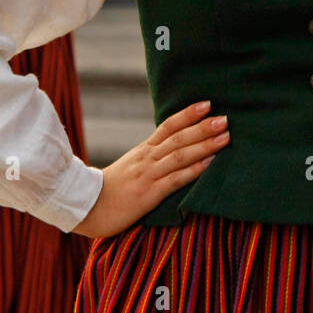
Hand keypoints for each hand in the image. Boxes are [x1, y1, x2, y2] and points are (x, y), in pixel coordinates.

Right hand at [73, 101, 228, 238]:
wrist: (87, 208)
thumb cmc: (111, 190)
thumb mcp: (132, 166)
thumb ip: (152, 157)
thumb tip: (176, 148)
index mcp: (143, 150)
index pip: (167, 126)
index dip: (187, 114)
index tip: (208, 104)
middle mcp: (146, 158)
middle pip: (177, 138)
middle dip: (203, 127)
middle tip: (226, 118)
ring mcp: (148, 175)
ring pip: (179, 156)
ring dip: (204, 145)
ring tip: (225, 137)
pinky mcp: (148, 194)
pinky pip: (174, 180)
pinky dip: (194, 170)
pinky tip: (210, 163)